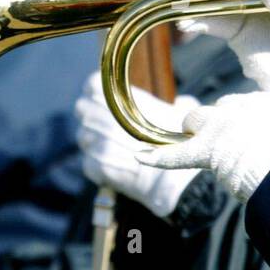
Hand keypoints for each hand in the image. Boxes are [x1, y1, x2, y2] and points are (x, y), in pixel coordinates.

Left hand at [74, 71, 200, 216]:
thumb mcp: (186, 116)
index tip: (100, 97)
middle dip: (91, 115)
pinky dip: (97, 164)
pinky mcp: (96, 167)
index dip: (94, 91)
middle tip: (104, 123)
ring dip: (93, 140)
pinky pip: (88, 161)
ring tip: (109, 146)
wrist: (175, 183)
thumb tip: (183, 103)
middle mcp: (106, 121)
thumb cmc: (184, 147)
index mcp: (123, 103)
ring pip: (83, 136)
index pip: (92, 86)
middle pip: (82, 109)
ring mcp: (99, 145)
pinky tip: (112, 165)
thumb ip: (180, 106)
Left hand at [136, 90, 269, 201]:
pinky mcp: (203, 151)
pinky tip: (140, 155)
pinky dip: (156, 157)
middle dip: (217, 124)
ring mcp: (216, 127)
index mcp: (261, 101)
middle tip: (233, 145)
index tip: (251, 134)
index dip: (241, 122)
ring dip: (195, 132)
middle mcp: (236, 107)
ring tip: (209, 149)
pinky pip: (173, 154)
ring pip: (193, 120)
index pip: (240, 104)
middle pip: (215, 109)